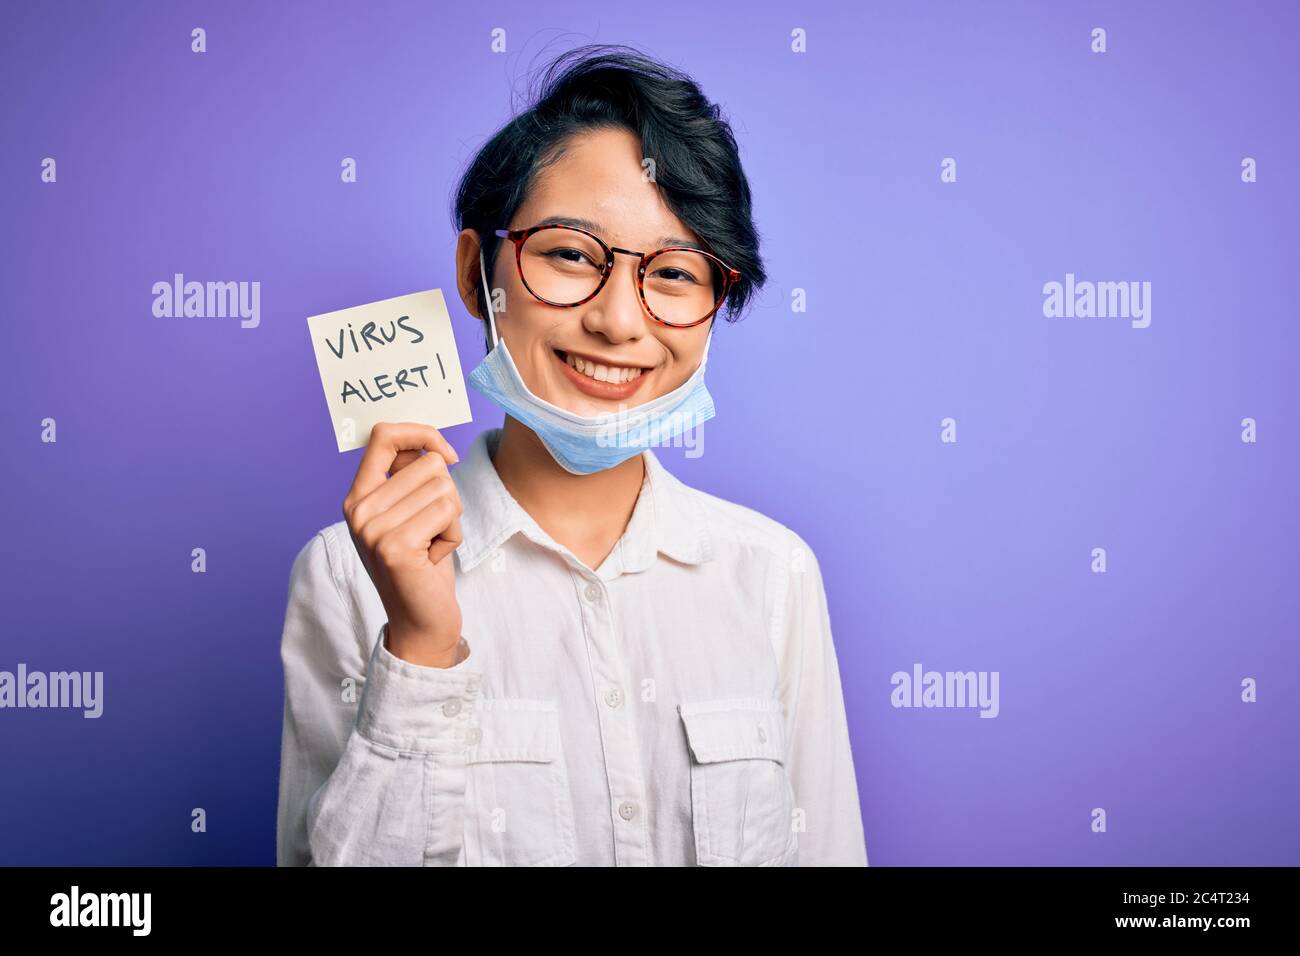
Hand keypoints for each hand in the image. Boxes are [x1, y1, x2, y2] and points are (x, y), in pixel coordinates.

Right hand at [342, 422, 464, 666]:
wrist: (421, 622)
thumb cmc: (422, 564)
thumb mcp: (411, 514)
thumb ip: (410, 478)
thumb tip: (432, 444)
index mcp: (358, 496)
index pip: (384, 435)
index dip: (422, 433)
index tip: (446, 454)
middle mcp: (358, 509)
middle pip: (429, 463)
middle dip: (446, 495)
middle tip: (431, 530)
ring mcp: (372, 528)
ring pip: (443, 487)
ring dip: (452, 518)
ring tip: (432, 545)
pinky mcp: (395, 546)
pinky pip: (447, 512)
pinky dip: (453, 535)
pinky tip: (435, 558)